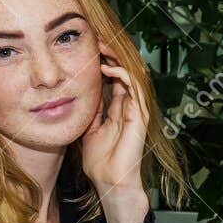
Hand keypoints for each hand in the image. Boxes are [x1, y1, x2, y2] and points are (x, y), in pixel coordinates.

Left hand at [80, 60, 148, 197]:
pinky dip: (122, 75)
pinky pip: (135, 88)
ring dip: (117, 59)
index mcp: (118, 109)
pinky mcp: (139, 115)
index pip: (114, 78)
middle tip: (96, 40)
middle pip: (124, 73)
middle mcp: (129, 107)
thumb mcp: (89, 128)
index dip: (103, 62)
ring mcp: (136, 110)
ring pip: (131, 76)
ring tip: (101, 47)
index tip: (89, 50)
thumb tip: (83, 91)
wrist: (110, 181)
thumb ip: (91, 111)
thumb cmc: (100, 162)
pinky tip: (107, 68)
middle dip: (111, 55)